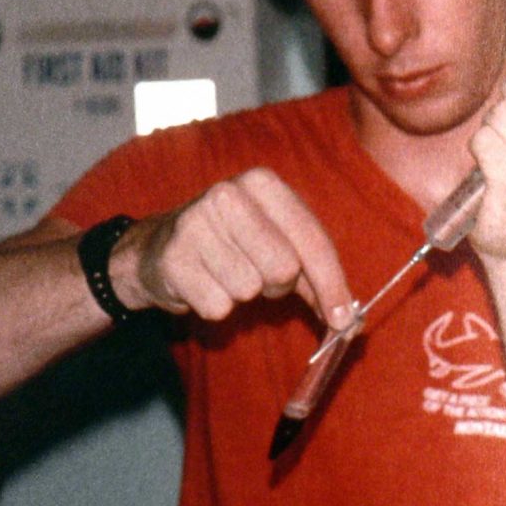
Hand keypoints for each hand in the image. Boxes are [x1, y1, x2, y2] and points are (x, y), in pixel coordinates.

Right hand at [111, 169, 354, 327]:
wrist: (158, 248)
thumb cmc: (232, 246)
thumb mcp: (277, 244)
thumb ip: (315, 277)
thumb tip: (348, 320)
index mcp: (263, 184)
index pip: (312, 240)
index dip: (332, 285)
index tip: (344, 321)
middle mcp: (228, 194)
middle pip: (283, 268)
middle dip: (277, 285)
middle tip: (257, 275)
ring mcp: (195, 223)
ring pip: (249, 289)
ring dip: (242, 294)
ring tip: (224, 273)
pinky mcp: (173, 258)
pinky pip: (218, 306)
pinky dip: (216, 306)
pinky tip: (202, 283)